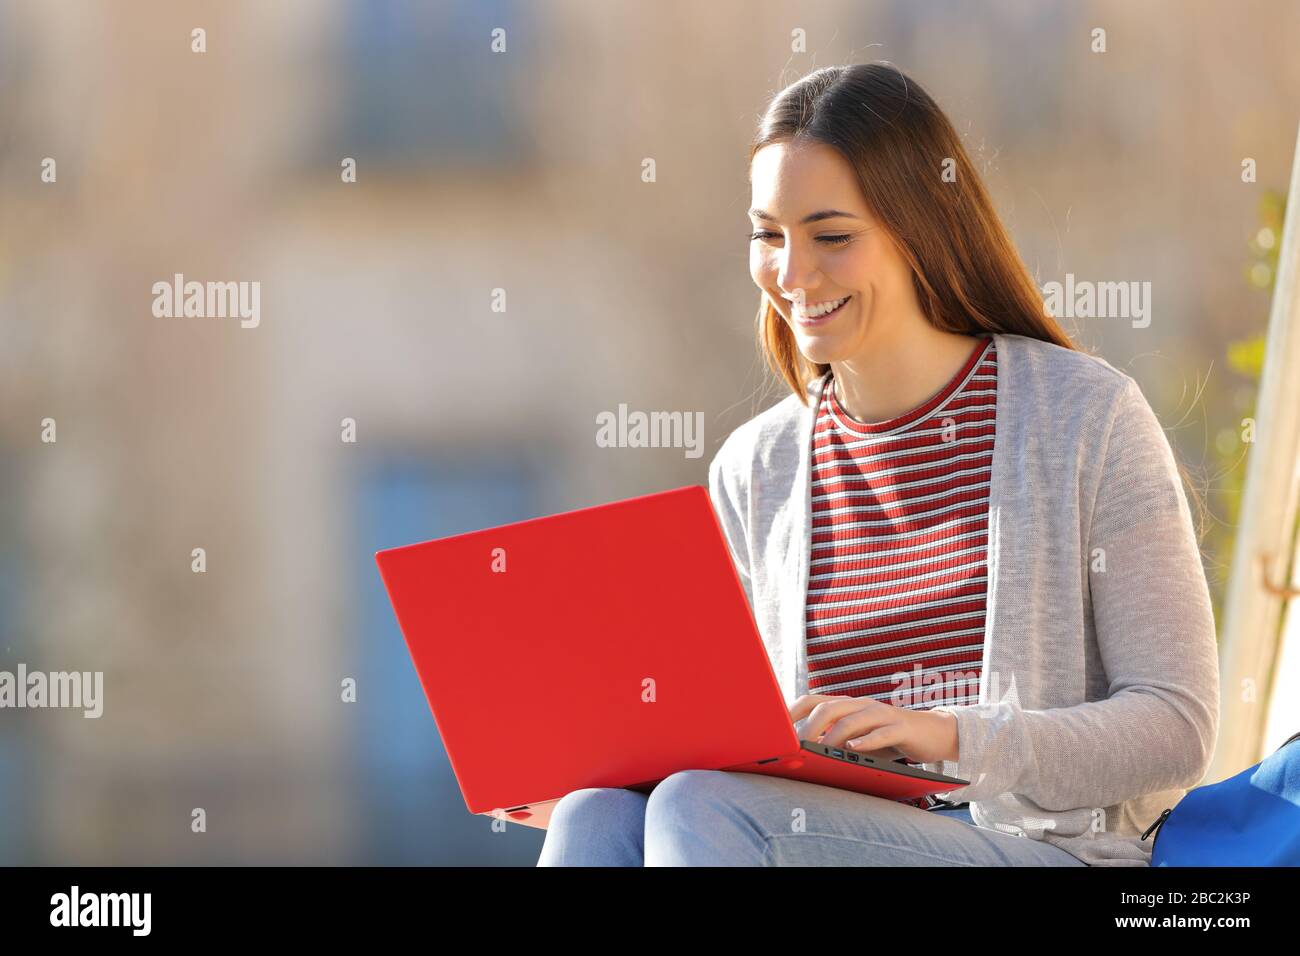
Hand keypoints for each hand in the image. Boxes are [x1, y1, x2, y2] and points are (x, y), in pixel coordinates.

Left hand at [788, 694, 959, 764]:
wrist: (932, 733)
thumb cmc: (887, 737)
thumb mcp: (857, 739)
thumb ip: (832, 742)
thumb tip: (801, 754)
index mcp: (847, 705)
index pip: (813, 700)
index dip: (792, 710)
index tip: (775, 727)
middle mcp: (860, 704)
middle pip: (829, 707)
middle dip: (809, 725)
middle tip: (795, 746)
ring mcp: (881, 713)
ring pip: (852, 718)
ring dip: (833, 735)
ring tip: (819, 750)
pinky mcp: (900, 727)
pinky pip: (881, 732)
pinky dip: (866, 740)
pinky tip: (854, 748)